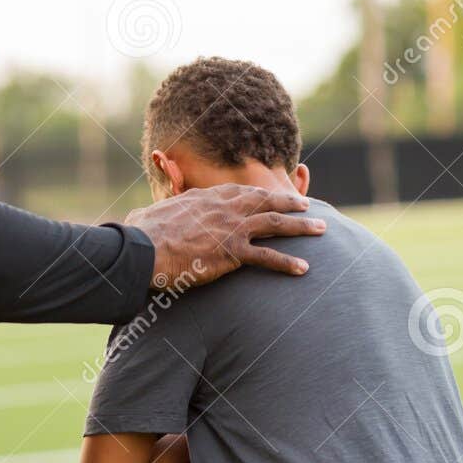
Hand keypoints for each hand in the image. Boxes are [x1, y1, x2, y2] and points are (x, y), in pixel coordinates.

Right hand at [126, 184, 324, 287]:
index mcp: (207, 197)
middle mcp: (225, 207)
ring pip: (275, 224)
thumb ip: (156, 212)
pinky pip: (267, 258)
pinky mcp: (232, 253)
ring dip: (301, 226)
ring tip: (321, 229)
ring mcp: (232, 228)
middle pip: (266, 202)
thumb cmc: (141, 235)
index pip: (242, 192)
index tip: (273, 197)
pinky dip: (287, 263)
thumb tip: (140, 216)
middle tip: (308, 206)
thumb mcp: (149, 214)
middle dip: (290, 203)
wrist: (144, 249)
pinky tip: (304, 269)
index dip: (261, 195)